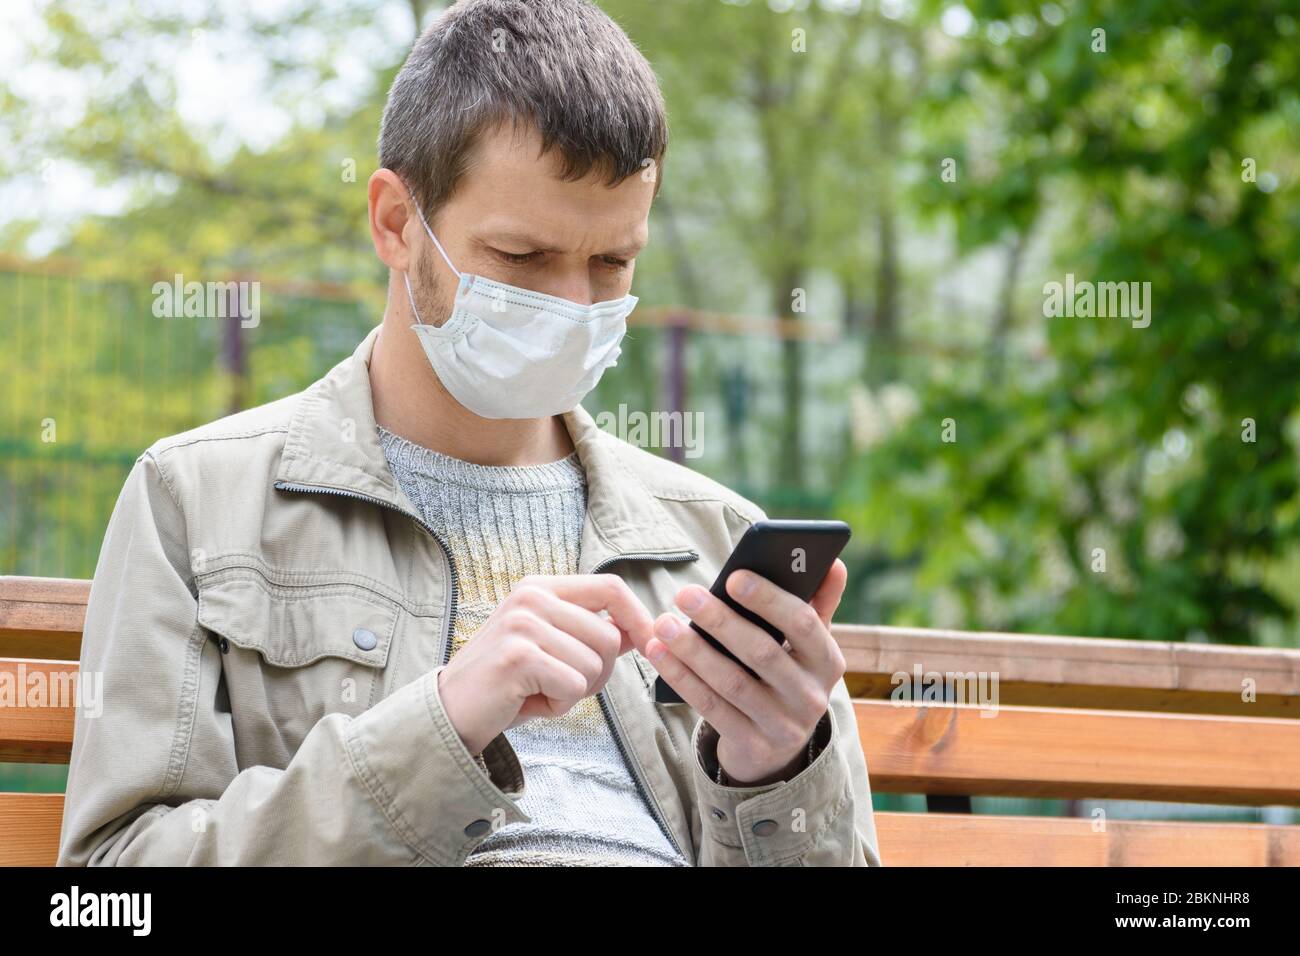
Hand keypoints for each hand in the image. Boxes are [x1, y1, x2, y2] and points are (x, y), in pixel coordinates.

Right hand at [438, 574, 653, 755]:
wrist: (450, 711)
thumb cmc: (506, 682)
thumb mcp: (550, 647)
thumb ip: (589, 633)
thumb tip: (638, 629)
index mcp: (540, 587)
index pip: (610, 586)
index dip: (638, 616)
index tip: (648, 643)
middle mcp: (531, 597)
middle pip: (609, 635)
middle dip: (599, 673)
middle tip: (562, 685)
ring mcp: (523, 624)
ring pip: (595, 664)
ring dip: (575, 692)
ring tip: (539, 690)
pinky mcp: (519, 656)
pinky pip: (574, 686)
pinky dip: (559, 704)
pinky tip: (529, 701)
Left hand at [644, 560, 848, 785]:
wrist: (777, 748)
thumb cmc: (787, 675)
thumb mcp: (808, 646)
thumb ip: (818, 604)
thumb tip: (834, 563)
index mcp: (829, 662)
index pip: (804, 624)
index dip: (769, 599)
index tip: (734, 576)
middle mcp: (812, 696)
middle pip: (763, 652)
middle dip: (720, 621)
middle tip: (685, 594)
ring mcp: (782, 725)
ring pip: (732, 682)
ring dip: (693, 650)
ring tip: (664, 623)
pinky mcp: (752, 746)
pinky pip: (711, 708)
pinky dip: (682, 678)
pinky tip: (659, 654)